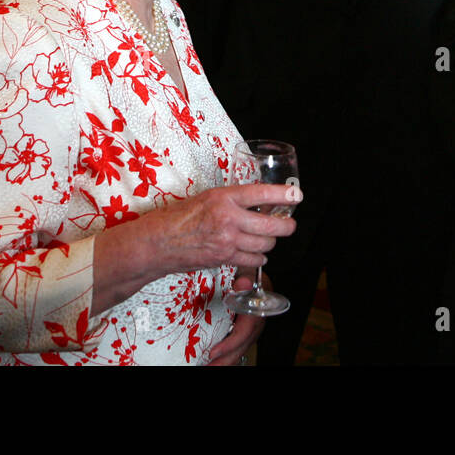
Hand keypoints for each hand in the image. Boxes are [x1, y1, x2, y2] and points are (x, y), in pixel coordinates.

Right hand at [145, 182, 298, 274]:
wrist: (158, 243)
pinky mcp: (224, 258)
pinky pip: (253, 261)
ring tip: (268, 238)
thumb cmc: (177, 218)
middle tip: (290, 224)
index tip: (296, 195)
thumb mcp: (205, 197)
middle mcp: (229, 218)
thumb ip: (230, 200)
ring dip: (271, 243)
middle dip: (286, 226)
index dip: (284, 195)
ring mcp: (228, 241)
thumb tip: (254, 203)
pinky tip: (256, 254)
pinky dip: (259, 259)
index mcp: (223, 197)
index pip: (262, 193)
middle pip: (271, 225)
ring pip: (265, 245)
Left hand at [207, 274, 263, 365]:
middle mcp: (254, 325)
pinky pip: (235, 348)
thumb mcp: (247, 274)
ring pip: (238, 351)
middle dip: (224, 360)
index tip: (213, 352)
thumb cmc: (250, 276)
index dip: (229, 344)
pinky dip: (225, 356)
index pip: (244, 333)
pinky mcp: (243, 334)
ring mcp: (249, 332)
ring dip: (224, 361)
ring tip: (208, 367)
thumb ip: (245, 280)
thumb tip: (244, 283)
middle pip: (240, 348)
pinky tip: (213, 362)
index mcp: (256, 313)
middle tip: (208, 367)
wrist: (255, 279)